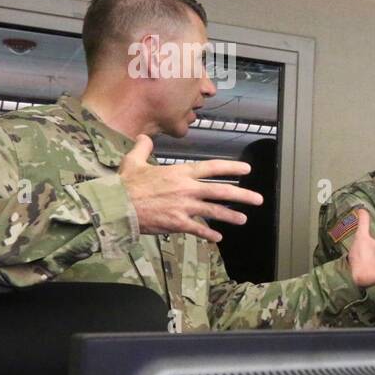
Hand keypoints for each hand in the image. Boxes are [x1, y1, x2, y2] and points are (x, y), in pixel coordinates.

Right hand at [119, 134, 261, 242]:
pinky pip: (198, 229)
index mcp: (180, 173)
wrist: (116, 206)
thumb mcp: (133, 161)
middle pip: (221, 191)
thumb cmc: (125, 185)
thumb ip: (143, 148)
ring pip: (214, 212)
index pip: (211, 168)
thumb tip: (144, 137)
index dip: (231, 168)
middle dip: (242, 195)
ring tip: (243, 219)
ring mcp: (184, 207)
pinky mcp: (177, 223)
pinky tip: (217, 238)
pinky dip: (209, 234)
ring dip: (231, 216)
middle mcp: (187, 189)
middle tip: (258, 199)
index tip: (246, 170)